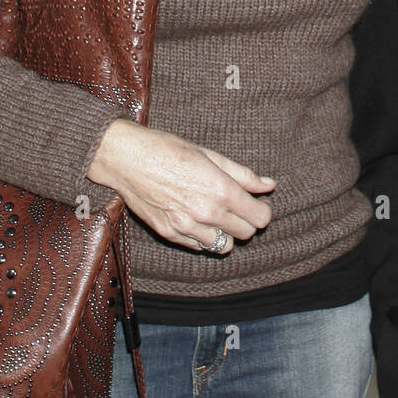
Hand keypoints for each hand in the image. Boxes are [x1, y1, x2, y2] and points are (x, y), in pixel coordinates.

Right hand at [88, 119, 274, 254]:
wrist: (127, 159)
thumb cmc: (169, 150)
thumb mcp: (210, 156)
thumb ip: (243, 174)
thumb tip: (269, 185)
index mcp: (221, 190)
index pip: (259, 217)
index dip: (264, 210)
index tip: (260, 203)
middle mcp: (206, 213)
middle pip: (246, 233)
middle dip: (248, 221)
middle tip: (242, 207)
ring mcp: (187, 227)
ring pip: (224, 246)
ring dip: (227, 233)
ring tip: (220, 216)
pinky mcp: (170, 234)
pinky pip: (200, 247)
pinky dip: (206, 238)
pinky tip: (200, 220)